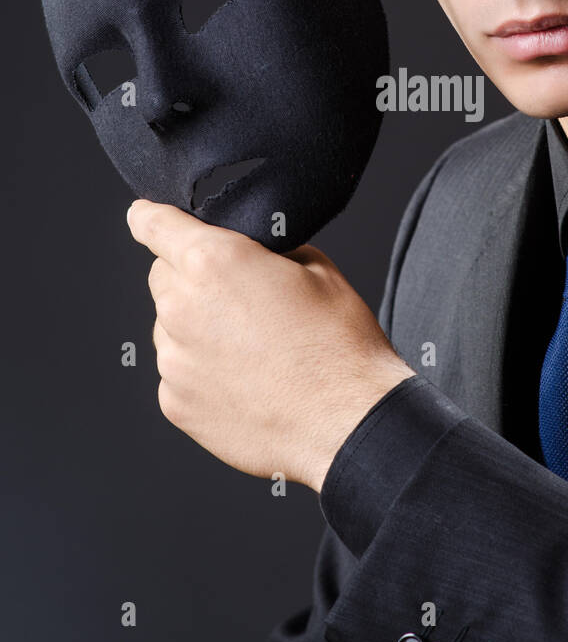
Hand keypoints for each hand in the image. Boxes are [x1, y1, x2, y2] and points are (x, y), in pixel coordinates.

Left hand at [126, 200, 412, 491]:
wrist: (347, 423)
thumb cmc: (338, 347)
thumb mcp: (316, 268)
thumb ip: (265, 250)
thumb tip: (250, 254)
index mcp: (212, 261)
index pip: (152, 224)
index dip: (150, 217)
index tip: (145, 218)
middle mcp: (180, 307)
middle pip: (162, 277)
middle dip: (190, 277)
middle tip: (239, 298)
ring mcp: (173, 361)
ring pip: (168, 327)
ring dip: (196, 327)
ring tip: (250, 349)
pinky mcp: (175, 404)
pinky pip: (177, 373)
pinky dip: (200, 371)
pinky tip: (244, 381)